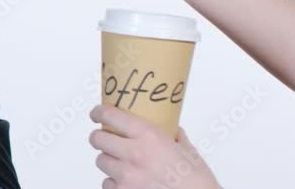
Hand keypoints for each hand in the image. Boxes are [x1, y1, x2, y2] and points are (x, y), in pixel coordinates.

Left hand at [89, 105, 220, 188]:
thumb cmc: (198, 182)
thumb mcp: (188, 151)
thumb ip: (173, 136)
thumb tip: (169, 127)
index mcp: (149, 136)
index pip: (110, 115)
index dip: (99, 112)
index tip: (97, 113)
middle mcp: (134, 154)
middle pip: (97, 139)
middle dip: (100, 138)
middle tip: (107, 139)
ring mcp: (126, 176)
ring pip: (101, 161)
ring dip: (109, 161)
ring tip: (124, 164)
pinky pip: (107, 183)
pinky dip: (114, 183)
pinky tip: (128, 183)